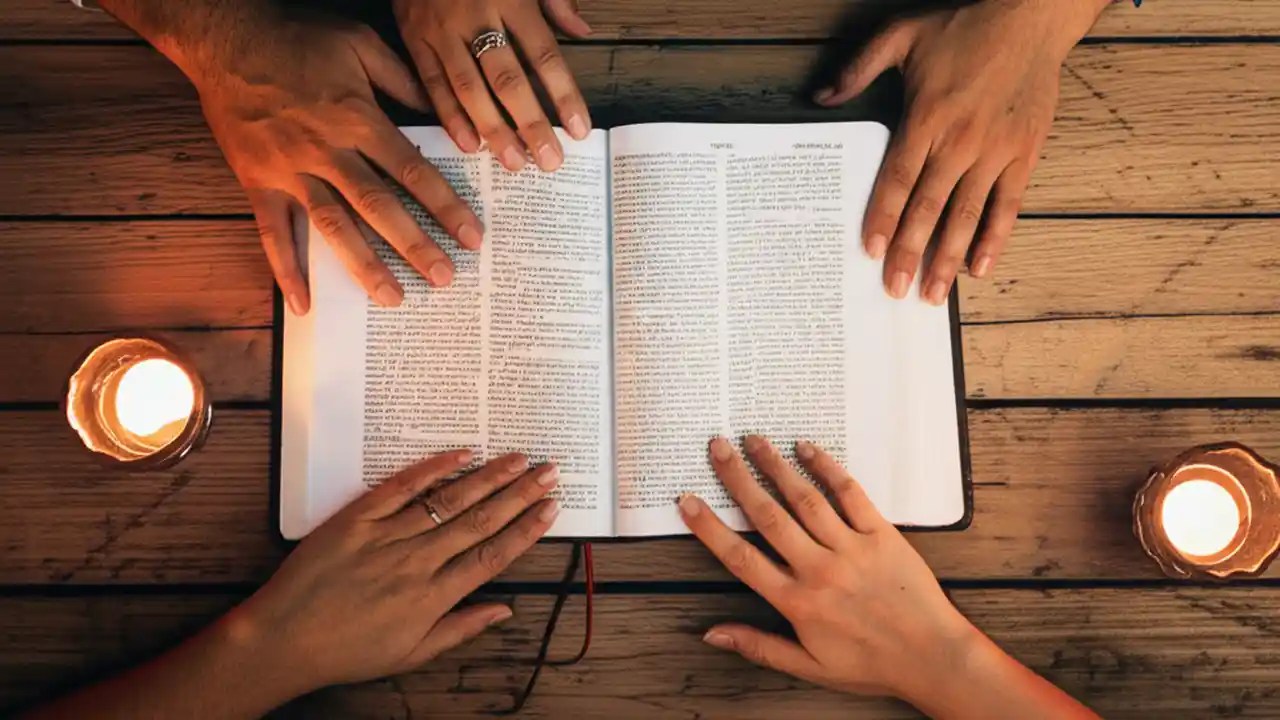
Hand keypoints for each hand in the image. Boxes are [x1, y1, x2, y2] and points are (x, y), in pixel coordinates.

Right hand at [186, 8, 485, 313]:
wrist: (225, 38)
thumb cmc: (298, 38)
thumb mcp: (360, 44)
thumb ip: (404, 80)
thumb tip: (444, 115)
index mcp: (359, 119)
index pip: (412, 171)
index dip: (446, 205)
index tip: (471, 237)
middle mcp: (327, 152)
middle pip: (378, 207)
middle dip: (415, 245)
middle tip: (444, 278)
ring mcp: (290, 172)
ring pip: (333, 227)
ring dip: (364, 266)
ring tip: (394, 299)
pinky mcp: (257, 183)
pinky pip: (273, 233)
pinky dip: (287, 270)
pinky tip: (304, 304)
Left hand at [227, 450, 559, 691]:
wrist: (284, 639)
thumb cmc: (346, 652)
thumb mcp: (410, 654)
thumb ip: (461, 628)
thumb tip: (504, 610)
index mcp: (433, 597)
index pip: (492, 556)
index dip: (526, 530)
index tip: (550, 509)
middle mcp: (416, 561)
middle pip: (480, 520)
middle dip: (519, 494)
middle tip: (549, 471)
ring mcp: (387, 536)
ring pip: (449, 500)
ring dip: (488, 477)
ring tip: (517, 459)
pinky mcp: (358, 518)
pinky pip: (401, 487)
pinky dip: (432, 468)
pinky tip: (460, 453)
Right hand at [393, 0, 592, 171]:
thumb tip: (583, 32)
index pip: (543, 54)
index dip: (563, 94)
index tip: (580, 129)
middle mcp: (475, 16)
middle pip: (507, 78)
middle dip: (530, 124)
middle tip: (549, 160)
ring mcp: (441, 30)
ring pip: (469, 88)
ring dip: (493, 129)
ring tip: (514, 162)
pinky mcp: (413, 38)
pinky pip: (432, 82)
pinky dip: (450, 116)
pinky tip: (470, 144)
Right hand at [678, 436, 976, 701]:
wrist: (932, 657)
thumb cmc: (873, 665)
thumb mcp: (810, 668)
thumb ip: (759, 647)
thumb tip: (712, 634)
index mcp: (797, 603)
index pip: (741, 559)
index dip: (710, 529)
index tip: (688, 502)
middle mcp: (819, 570)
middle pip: (768, 516)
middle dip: (738, 479)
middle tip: (718, 448)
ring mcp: (851, 549)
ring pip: (805, 499)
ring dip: (776, 466)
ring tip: (754, 441)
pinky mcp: (881, 536)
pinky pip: (851, 495)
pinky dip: (827, 469)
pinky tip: (807, 449)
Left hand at [816, 0, 1108, 303]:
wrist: (1030, 17)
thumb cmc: (963, 27)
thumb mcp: (902, 35)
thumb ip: (859, 68)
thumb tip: (821, 96)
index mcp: (927, 117)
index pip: (898, 179)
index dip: (884, 218)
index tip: (872, 252)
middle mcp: (960, 141)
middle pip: (928, 208)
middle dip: (911, 253)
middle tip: (896, 289)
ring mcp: (995, 152)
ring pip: (967, 215)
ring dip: (949, 258)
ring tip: (933, 293)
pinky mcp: (1024, 155)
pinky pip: (1008, 205)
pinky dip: (995, 238)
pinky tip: (980, 268)